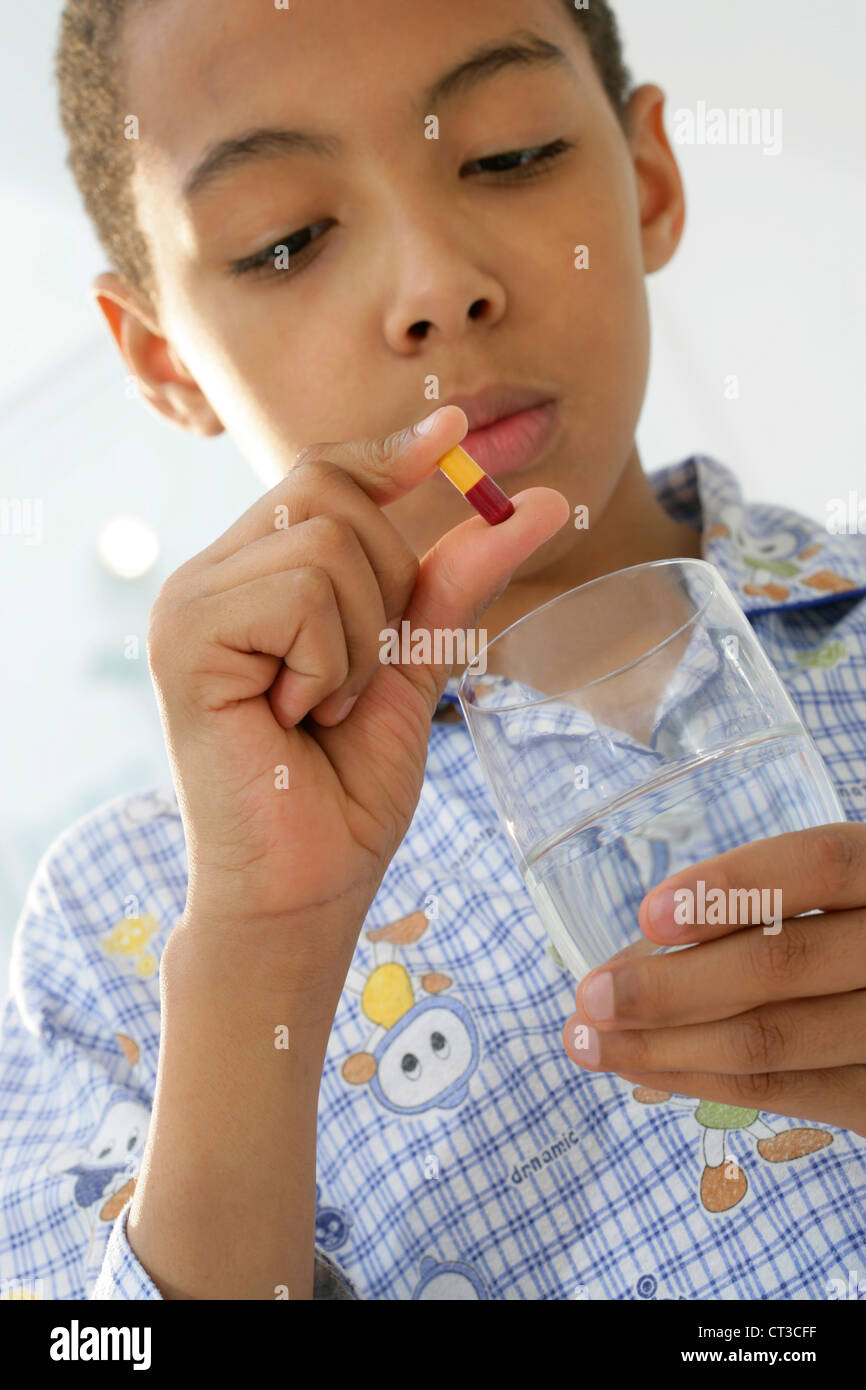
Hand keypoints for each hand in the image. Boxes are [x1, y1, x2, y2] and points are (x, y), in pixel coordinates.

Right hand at [147, 404, 569, 991]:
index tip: (459, 430)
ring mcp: (189, 604)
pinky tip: (296, 720)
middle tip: (355, 680)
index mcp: (254, 576)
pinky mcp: (185, 639)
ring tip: (322, 711)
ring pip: (327, 545)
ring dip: (360, 643)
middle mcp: (210, 576)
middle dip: (385, 588)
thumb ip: (457, 582)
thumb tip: (541, 499)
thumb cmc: (347, 791)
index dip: (390, 450)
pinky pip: (302, 595)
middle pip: (332, 491)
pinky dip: (331, 665)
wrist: (304, 890)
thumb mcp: (416, 668)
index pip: (322, 474)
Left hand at [562, 824, 865, 1138]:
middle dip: (670, 986)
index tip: (648, 913)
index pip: (823, 863)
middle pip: (786, 963)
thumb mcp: (828, 898)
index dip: (733, 886)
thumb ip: (752, 908)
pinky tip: (643, 1068)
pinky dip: (700, 1080)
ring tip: (589, 1042)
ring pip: (773, 1040)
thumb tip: (626, 958)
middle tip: (591, 997)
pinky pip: (784, 1092)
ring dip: (665, 1045)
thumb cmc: (843, 934)